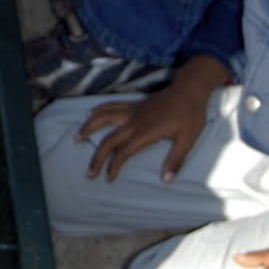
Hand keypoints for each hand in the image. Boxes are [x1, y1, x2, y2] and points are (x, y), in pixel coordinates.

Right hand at [79, 56, 226, 181]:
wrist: (189, 89)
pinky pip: (111, 105)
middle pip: (109, 139)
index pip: (124, 151)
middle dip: (97, 157)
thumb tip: (166, 179)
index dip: (114, 166)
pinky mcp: (134, 104)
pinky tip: (90, 114)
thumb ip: (176, 160)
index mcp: (146, 131)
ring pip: (104, 117)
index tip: (108, 177)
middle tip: (89, 172)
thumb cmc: (190, 115)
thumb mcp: (188, 139)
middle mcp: (135, 121)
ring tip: (78, 138)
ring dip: (89, 128)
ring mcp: (133, 110)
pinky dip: (99, 110)